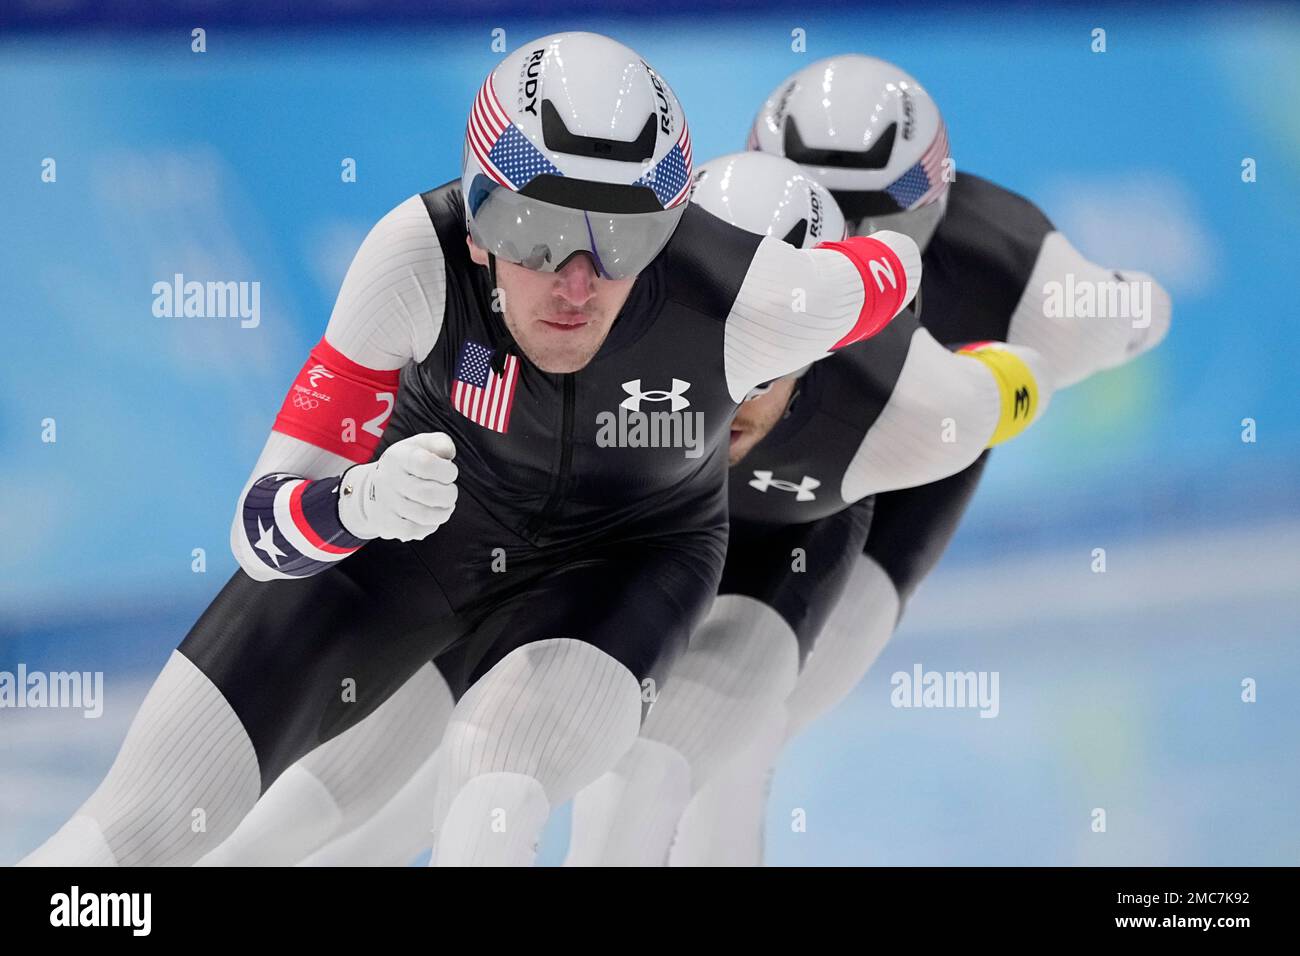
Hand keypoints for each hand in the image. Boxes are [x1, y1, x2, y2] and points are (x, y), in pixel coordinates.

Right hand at [337, 432, 457, 540]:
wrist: (375, 487)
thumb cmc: (408, 465)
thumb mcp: (421, 445)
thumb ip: (440, 443)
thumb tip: (448, 453)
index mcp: (399, 457)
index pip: (426, 464)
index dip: (447, 471)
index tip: (450, 473)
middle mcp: (389, 479)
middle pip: (428, 493)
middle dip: (449, 495)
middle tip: (450, 493)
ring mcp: (385, 503)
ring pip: (423, 515)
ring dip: (443, 513)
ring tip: (445, 507)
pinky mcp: (385, 523)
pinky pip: (411, 531)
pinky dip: (428, 527)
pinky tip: (431, 520)